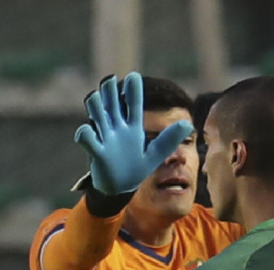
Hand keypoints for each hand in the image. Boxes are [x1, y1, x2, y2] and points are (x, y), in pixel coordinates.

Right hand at [74, 72, 194, 195]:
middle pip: (112, 104)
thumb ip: (169, 139)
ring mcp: (105, 138)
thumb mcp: (155, 153)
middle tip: (110, 80)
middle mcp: (117, 128)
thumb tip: (188, 124)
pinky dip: (86, 134)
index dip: (133, 91)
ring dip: (96, 105)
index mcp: (133, 128)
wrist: (121, 188)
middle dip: (110, 91)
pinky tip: (86, 132)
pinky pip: (87, 138)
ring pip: (98, 115)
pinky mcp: (97, 152)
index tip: (134, 77)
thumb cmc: (137, 168)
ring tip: (95, 98)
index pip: (133, 105)